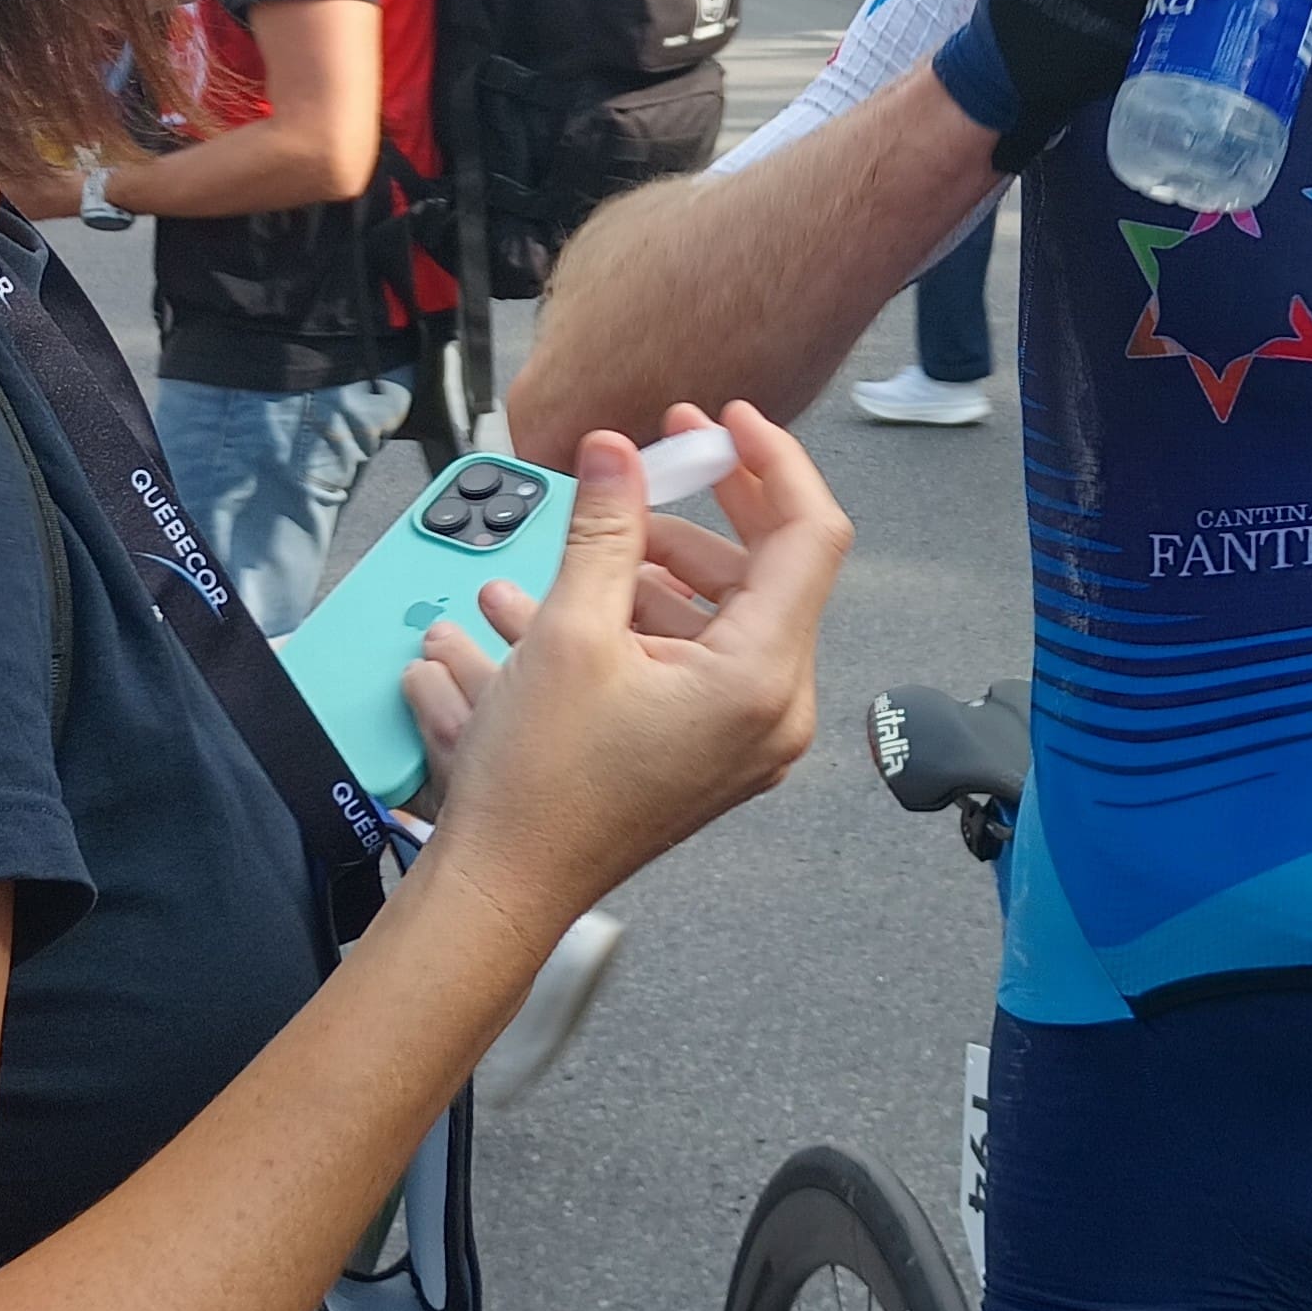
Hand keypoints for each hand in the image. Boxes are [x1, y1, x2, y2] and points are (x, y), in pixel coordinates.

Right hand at [400, 401, 847, 951]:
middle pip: (766, 568)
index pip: (809, 536)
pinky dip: (639, 616)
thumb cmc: (538, 785)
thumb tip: (617, 450)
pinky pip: (691, 654)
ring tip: (581, 538)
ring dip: (651, 562)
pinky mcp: (707, 747)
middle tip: (658, 449)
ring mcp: (744, 734)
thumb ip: (604, 527)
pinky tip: (562, 598)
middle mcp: (773, 708)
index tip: (724, 419)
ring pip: (718, 609)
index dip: (772, 462)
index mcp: (762, 678)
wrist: (502, 892)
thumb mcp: (568, 630)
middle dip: (705, 505)